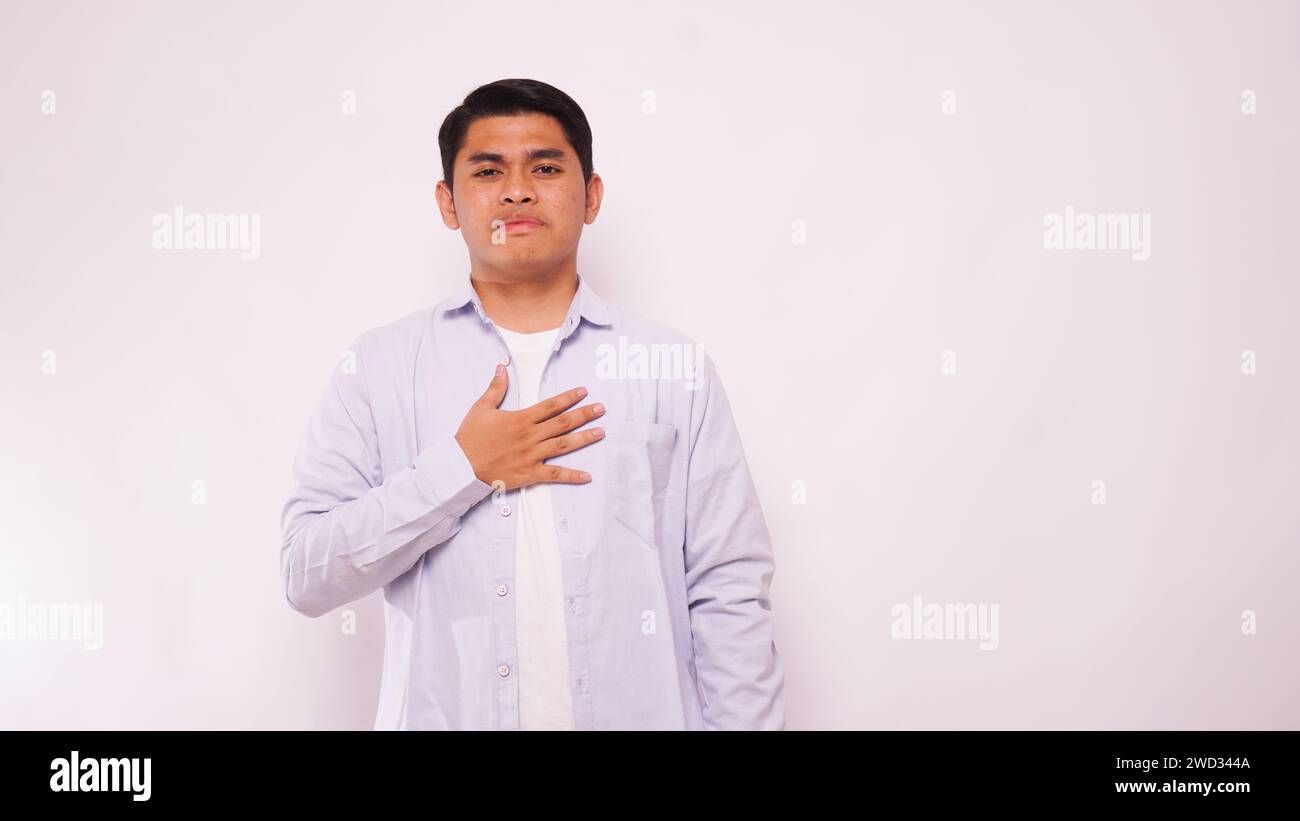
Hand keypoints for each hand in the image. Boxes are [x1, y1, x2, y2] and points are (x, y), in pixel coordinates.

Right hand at [454, 364, 604, 490]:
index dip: (569, 397)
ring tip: (600, 432)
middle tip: (601, 408)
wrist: (461, 467)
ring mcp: (531, 455)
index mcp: (520, 419)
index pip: (551, 405)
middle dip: (584, 414)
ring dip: (584, 438)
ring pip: (563, 445)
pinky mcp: (530, 473)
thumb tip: (502, 367)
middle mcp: (530, 436)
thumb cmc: (470, 438)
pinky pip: (554, 474)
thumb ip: (495, 388)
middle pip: (563, 423)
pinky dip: (571, 476)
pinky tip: (587, 476)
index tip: (584, 391)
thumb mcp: (481, 408)